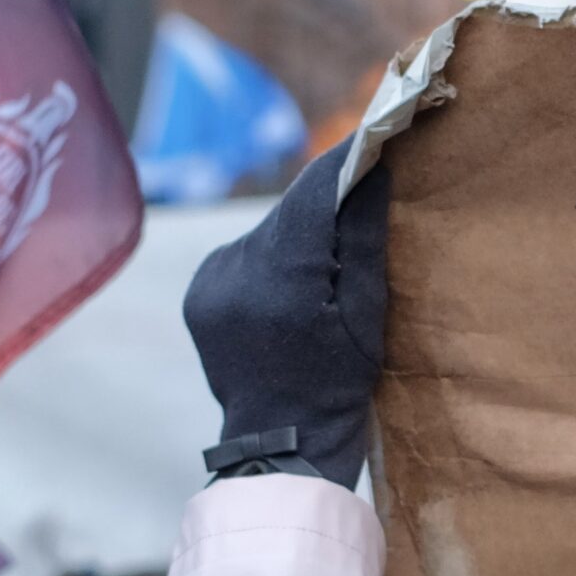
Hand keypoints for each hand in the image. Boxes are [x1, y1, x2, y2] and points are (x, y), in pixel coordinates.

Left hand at [183, 148, 390, 486]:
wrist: (278, 445)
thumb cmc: (338, 386)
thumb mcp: (368, 316)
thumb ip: (364, 238)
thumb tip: (372, 164)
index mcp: (284, 277)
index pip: (315, 190)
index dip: (348, 157)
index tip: (377, 130)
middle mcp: (236, 269)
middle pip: (292, 210)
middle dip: (327, 207)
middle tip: (363, 206)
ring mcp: (209, 280)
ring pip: (269, 231)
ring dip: (298, 238)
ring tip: (322, 275)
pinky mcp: (198, 290)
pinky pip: (244, 255)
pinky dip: (271, 262)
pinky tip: (286, 296)